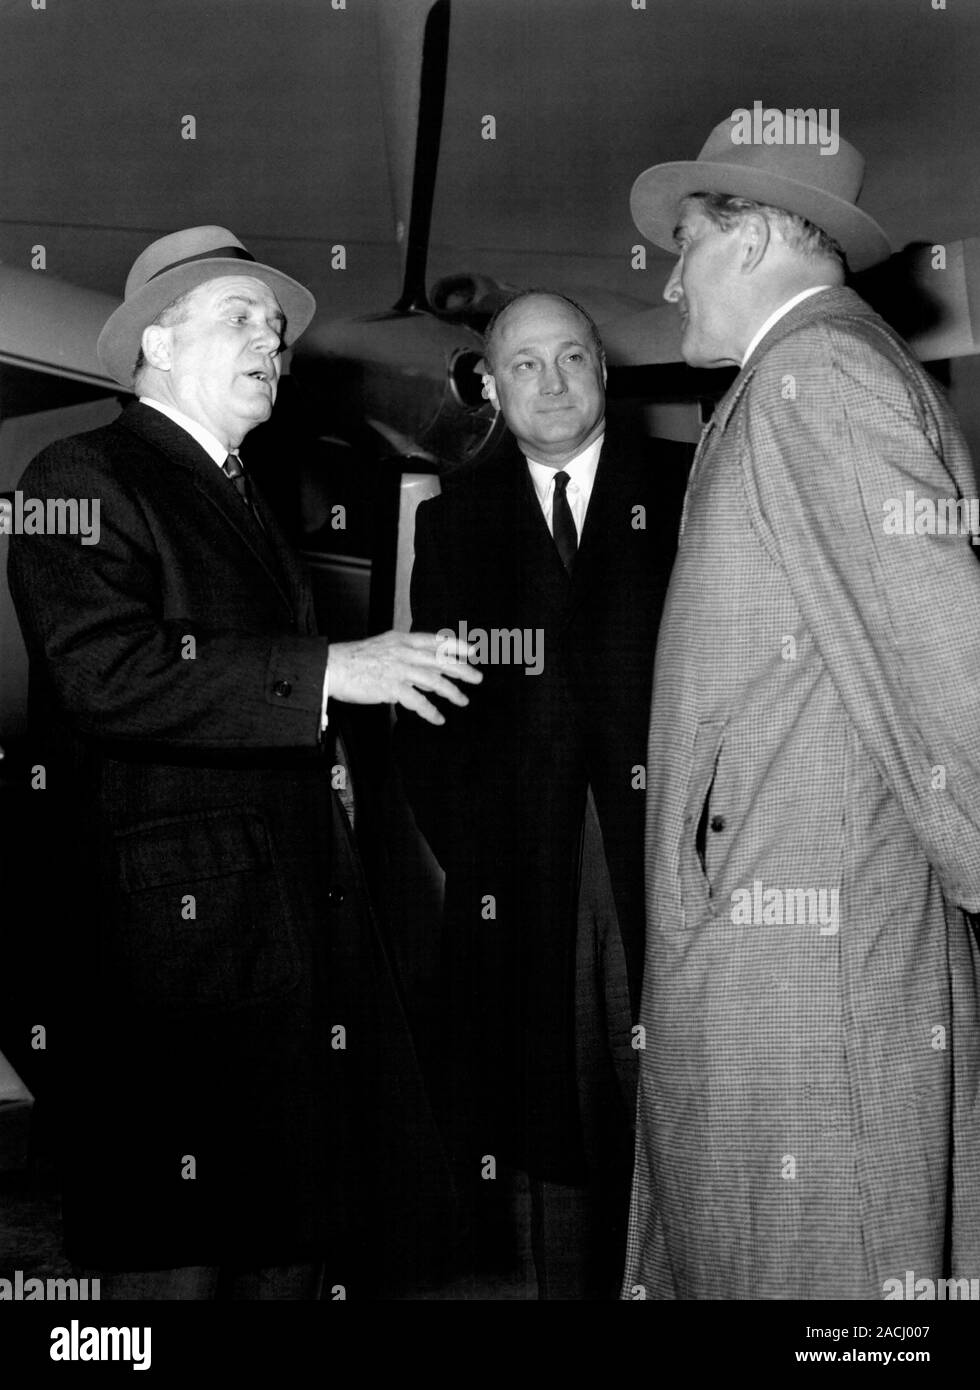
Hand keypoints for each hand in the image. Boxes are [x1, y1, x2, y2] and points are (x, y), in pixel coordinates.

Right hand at [327, 631, 481, 724]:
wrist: (333, 667)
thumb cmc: (355, 660)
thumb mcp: (384, 649)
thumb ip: (407, 657)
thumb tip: (430, 673)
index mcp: (402, 640)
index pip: (435, 640)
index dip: (456, 645)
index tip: (473, 651)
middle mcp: (403, 652)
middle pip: (440, 660)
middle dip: (462, 669)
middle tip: (478, 678)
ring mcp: (398, 669)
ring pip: (433, 680)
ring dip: (451, 692)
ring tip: (463, 700)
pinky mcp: (391, 687)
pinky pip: (417, 701)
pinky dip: (430, 711)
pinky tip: (438, 718)